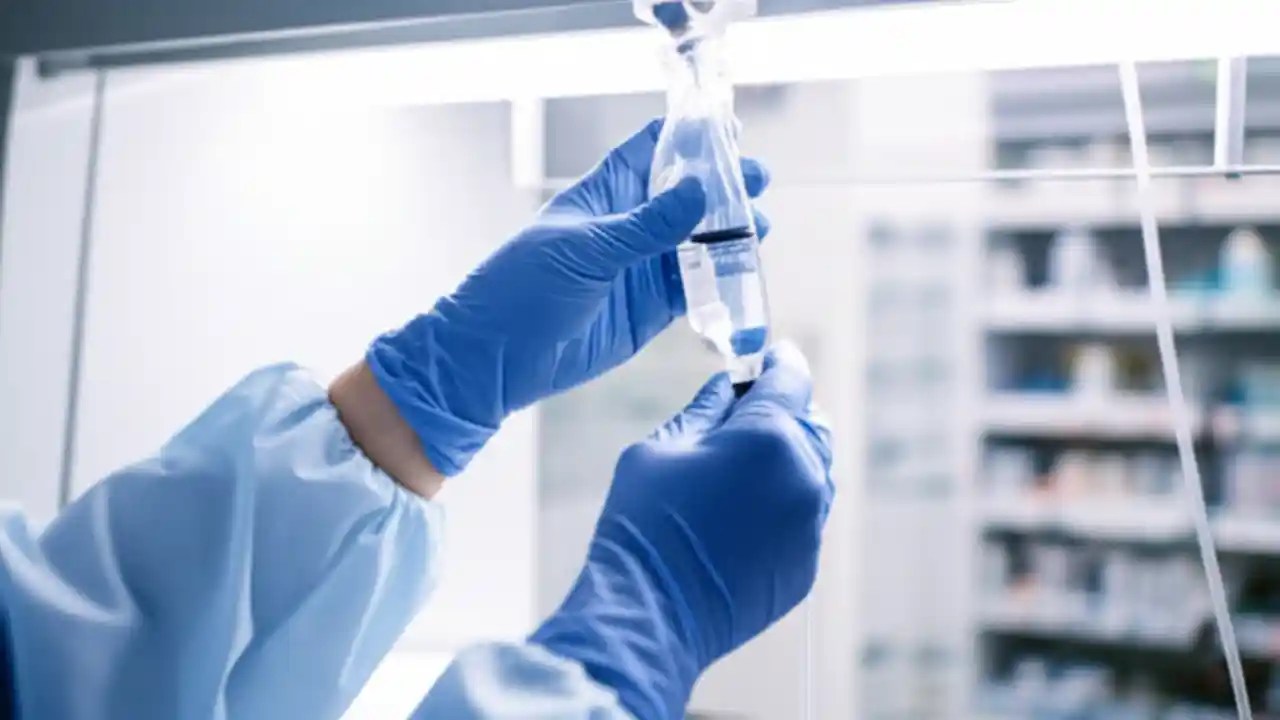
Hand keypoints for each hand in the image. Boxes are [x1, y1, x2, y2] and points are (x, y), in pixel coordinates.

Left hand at [366, 120, 770, 474]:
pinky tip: (743, 272)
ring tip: (759, 229)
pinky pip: (693, 289)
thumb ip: (646, 226)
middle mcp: (626, 228)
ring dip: (728, 234)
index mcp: (602, 196)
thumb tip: (699, 190)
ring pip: (696, 243)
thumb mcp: (585, 251)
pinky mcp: (648, 311)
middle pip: (683, 195)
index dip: (688, 137)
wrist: (492, 361)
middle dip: (721, 186)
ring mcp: (639, 269)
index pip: (649, 151)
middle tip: (757, 181)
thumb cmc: (519, 291)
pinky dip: (719, 281)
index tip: (728, 130)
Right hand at [531, 343, 833, 719]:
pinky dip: (781, 507)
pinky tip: (737, 520)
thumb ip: (704, 410)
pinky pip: (803, 518)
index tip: (770, 356)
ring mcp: (810, 526)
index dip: (779, 361)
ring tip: (736, 473)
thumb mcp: (659, 448)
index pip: (793, 378)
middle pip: (812, 423)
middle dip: (783, 412)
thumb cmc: (644, 526)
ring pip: (813, 472)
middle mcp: (804, 477)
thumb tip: (727, 388)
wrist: (649, 614)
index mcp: (769, 437)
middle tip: (742, 418)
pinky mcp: (805, 566)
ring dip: (785, 460)